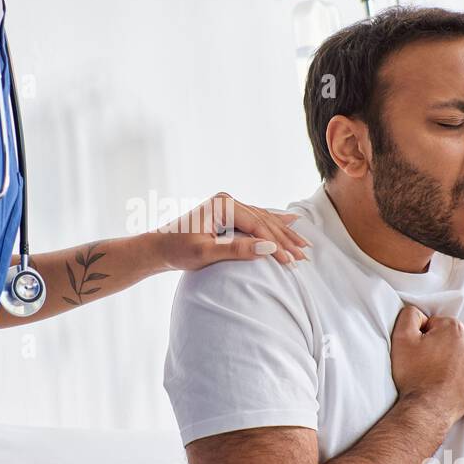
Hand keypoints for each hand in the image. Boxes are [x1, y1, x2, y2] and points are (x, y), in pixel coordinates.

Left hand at [150, 191, 310, 269]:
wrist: (159, 247)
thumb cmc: (178, 251)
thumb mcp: (205, 254)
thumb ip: (236, 250)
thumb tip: (268, 248)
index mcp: (222, 206)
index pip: (257, 226)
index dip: (276, 245)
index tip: (291, 262)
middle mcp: (227, 201)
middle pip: (264, 221)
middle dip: (285, 239)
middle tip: (304, 255)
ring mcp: (228, 205)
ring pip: (263, 219)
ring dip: (284, 233)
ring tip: (303, 244)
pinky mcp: (228, 213)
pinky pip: (257, 218)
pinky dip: (274, 224)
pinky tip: (291, 221)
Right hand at [389, 304, 463, 423]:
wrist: (428, 408)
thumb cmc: (414, 375)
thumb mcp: (401, 338)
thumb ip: (409, 315)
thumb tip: (419, 314)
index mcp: (453, 327)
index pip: (435, 324)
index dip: (423, 337)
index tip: (418, 352)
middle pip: (450, 336)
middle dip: (439, 345)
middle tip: (425, 363)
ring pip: (461, 351)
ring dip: (450, 358)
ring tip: (435, 373)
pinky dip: (460, 371)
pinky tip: (447, 380)